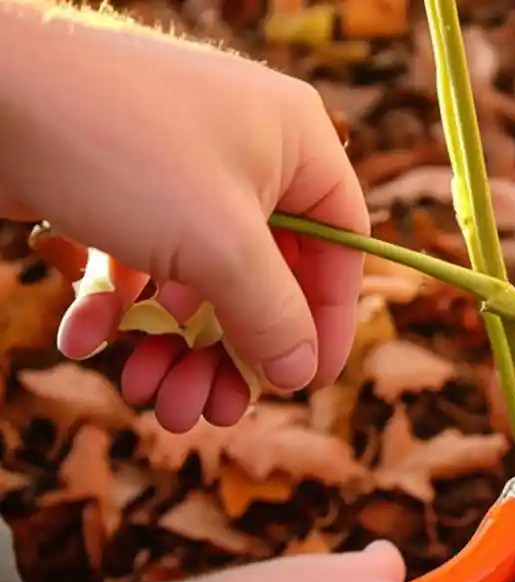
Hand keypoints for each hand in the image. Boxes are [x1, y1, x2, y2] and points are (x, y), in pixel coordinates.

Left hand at [0, 0, 367, 432]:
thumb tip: (300, 375)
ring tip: (148, 394)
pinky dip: (117, 306)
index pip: (339, 246)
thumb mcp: (219, 246)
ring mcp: (179, 166)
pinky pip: (138, 258)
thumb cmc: (123, 146)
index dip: (327, 321)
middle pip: (264, 274)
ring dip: (174, 344)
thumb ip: (271, 316)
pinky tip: (83, 339)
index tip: (304, 385)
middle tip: (209, 411)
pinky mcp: (117, 181)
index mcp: (298, 144)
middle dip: (230, 351)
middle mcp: (247, 152)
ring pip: (198, 277)